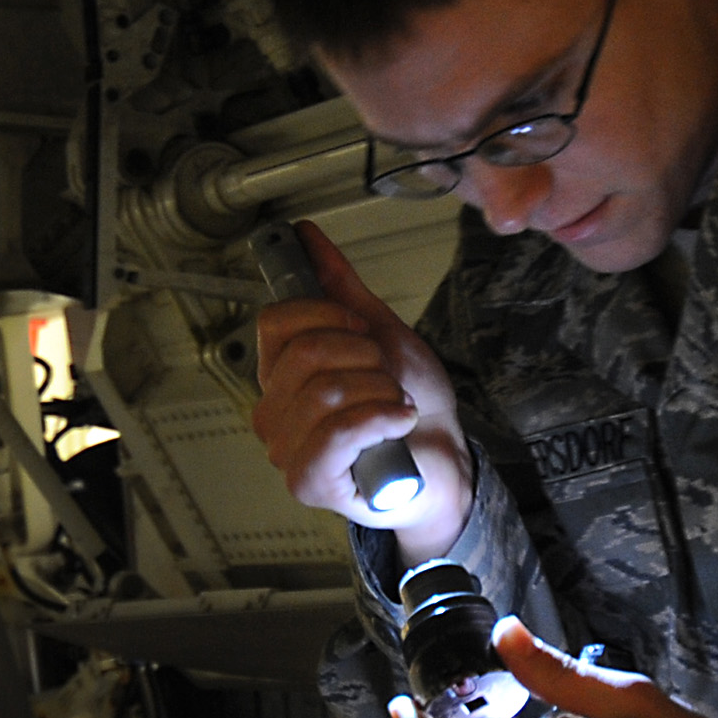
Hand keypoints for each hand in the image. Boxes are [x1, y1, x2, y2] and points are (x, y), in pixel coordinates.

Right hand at [252, 221, 472, 554]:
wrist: (443, 461)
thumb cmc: (409, 405)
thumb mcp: (380, 334)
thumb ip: (340, 287)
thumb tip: (307, 235)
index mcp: (281, 374)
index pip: (276, 320)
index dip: (327, 314)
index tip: (362, 329)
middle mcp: (274, 412)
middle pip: (305, 352)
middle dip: (366, 356)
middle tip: (387, 377)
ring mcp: (286, 450)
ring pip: (326, 390)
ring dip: (380, 391)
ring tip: (395, 405)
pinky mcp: (309, 482)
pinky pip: (338, 431)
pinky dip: (381, 418)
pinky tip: (399, 422)